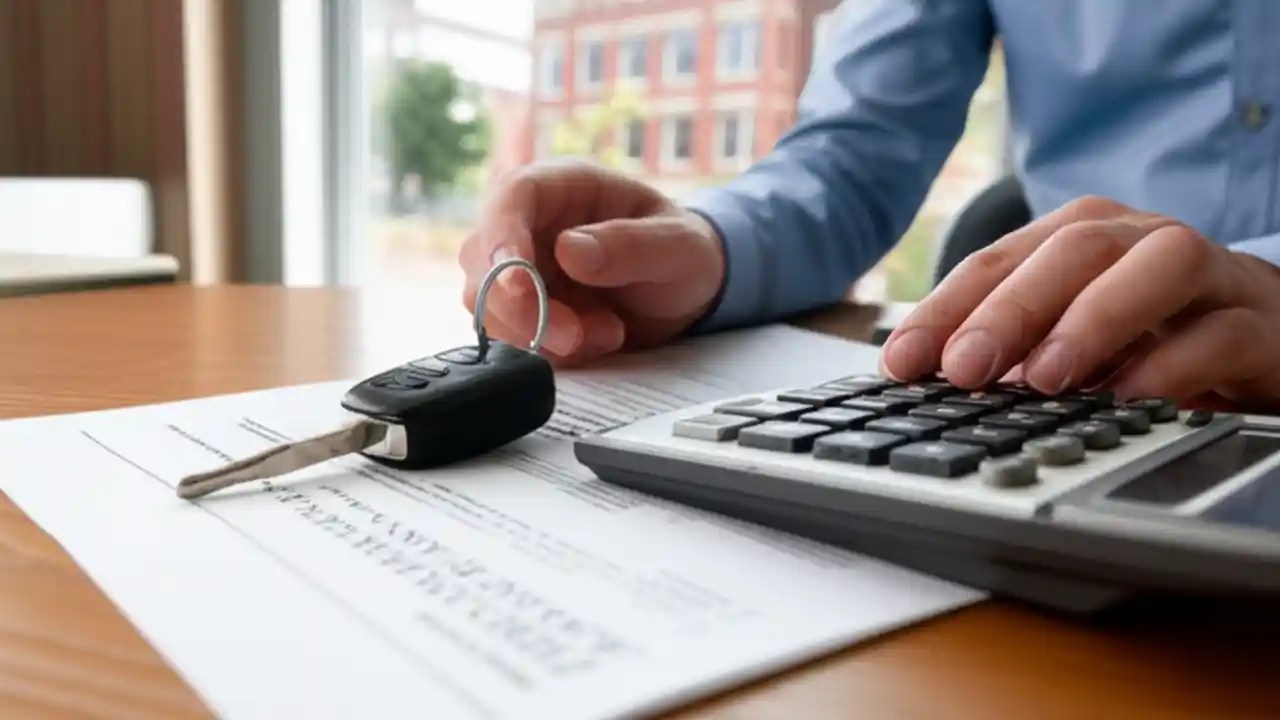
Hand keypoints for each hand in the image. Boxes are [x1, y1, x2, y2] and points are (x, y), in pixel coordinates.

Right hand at [459, 160, 725, 364]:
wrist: (683, 292)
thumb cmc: (682, 252)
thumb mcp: (678, 246)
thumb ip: (631, 246)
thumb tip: (569, 251)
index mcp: (565, 186)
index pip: (512, 196)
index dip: (504, 238)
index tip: (521, 287)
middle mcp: (531, 222)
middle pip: (483, 258)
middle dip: (522, 308)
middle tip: (577, 336)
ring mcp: (520, 267)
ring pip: (489, 305)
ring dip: (542, 333)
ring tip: (609, 331)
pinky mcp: (521, 309)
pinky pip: (511, 336)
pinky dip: (551, 350)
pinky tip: (598, 338)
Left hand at [880, 196, 1279, 408]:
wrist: (1271, 337)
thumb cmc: (1155, 335)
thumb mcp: (1072, 338)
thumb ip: (1015, 351)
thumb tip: (933, 385)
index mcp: (1082, 239)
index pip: (999, 261)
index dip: (944, 310)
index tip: (901, 363)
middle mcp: (1141, 241)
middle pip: (1072, 250)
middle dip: (1010, 308)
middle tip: (964, 368)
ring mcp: (1208, 275)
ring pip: (1156, 267)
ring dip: (1093, 320)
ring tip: (1046, 379)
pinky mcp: (1260, 323)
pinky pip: (1219, 331)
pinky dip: (1172, 363)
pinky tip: (1128, 399)